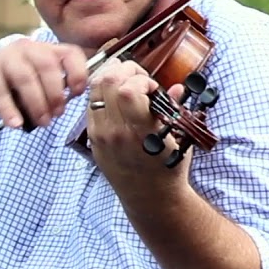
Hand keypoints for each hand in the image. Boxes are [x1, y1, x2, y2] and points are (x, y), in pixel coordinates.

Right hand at [0, 38, 88, 128]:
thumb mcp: (37, 84)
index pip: (70, 53)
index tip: (77, 94)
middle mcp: (27, 49)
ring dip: (37, 103)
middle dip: (56, 93)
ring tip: (42, 122)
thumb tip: (77, 101)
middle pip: (47, 65)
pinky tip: (16, 125)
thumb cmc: (12, 86)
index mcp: (46, 50)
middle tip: (57, 114)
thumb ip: (56, 88)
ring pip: (25, 78)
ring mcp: (4, 58)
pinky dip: (9, 110)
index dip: (79, 72)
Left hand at [85, 59, 189, 197]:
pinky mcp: (92, 139)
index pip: (128, 89)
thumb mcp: (178, 138)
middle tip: (138, 77)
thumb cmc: (168, 168)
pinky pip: (90, 105)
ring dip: (111, 78)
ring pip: (94, 89)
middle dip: (125, 70)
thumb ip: (175, 108)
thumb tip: (176, 87)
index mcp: (141, 132)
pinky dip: (102, 93)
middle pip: (106, 82)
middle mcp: (115, 132)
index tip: (153, 87)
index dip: (142, 79)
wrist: (150, 198)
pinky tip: (117, 97)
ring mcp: (100, 135)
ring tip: (127, 82)